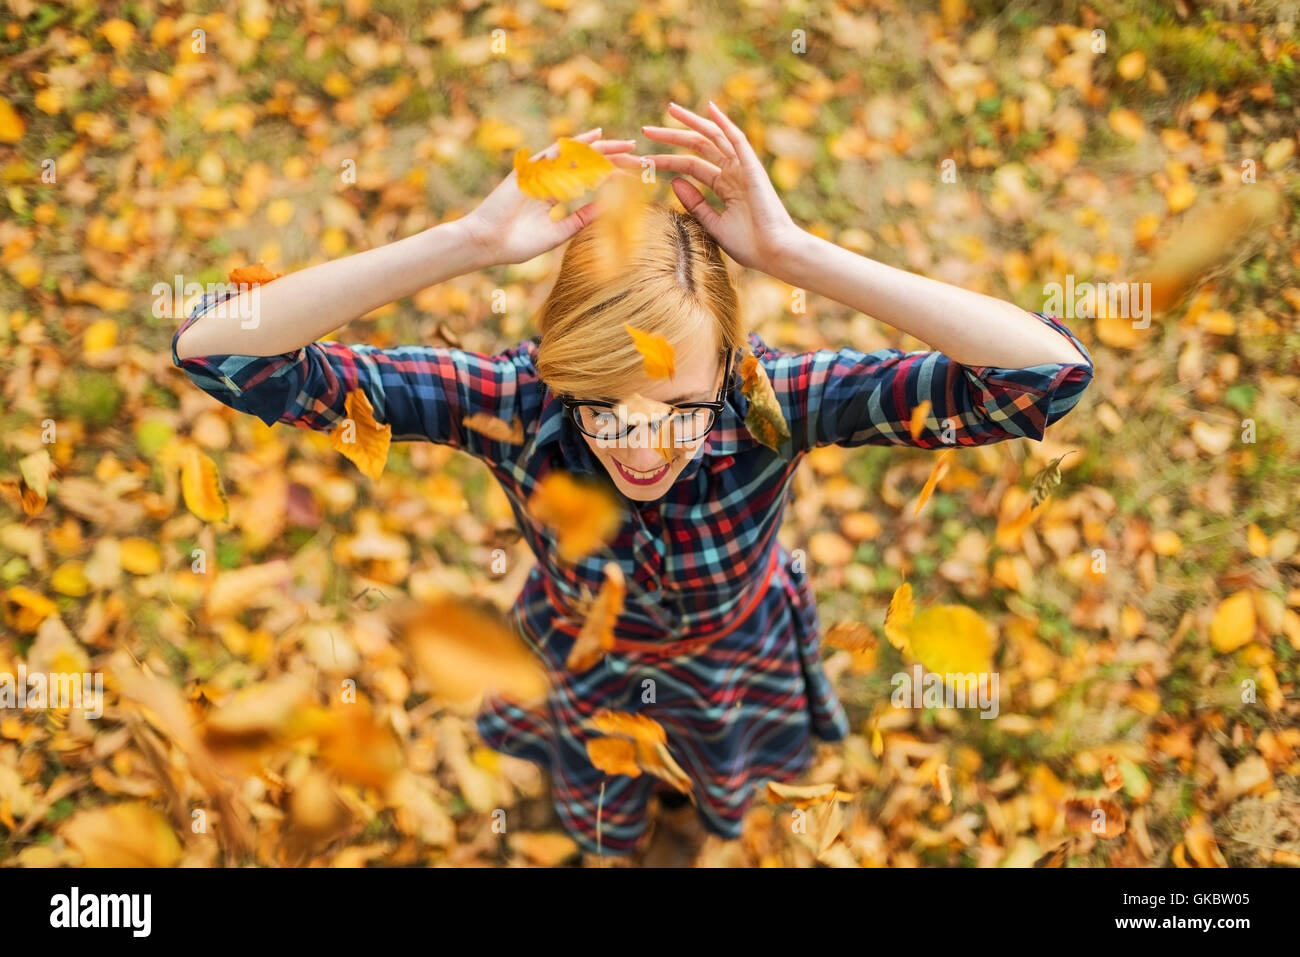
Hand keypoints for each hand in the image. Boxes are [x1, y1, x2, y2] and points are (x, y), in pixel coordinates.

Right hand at [461, 128, 639, 265]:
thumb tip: (608, 209)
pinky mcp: (529, 171)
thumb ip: (580, 219)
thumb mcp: (558, 233)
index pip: (586, 180)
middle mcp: (548, 179)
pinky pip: (555, 153)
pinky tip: (595, 138)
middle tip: (639, 154)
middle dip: (612, 158)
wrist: (486, 243)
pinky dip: (575, 145)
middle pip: (586, 163)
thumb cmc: (516, 244)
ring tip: (625, 144)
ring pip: (575, 155)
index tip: (634, 175)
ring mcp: (538, 173)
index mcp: (553, 195)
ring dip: (601, 148)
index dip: (609, 175)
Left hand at [639, 101, 801, 271]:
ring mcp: (743, 168)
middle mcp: (734, 172)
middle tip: (645, 131)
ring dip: (691, 123)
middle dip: (672, 137)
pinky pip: (737, 139)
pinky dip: (724, 123)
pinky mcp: (752, 168)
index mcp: (726, 186)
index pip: (690, 166)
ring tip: (669, 110)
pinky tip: (709, 108)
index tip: (643, 160)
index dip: (666, 161)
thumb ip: (695, 203)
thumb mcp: (714, 224)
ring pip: (713, 137)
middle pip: (697, 147)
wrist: (774, 253)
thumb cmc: (749, 245)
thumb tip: (674, 181)